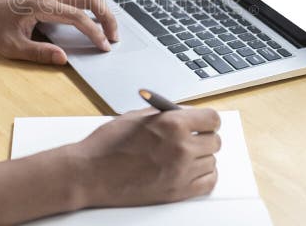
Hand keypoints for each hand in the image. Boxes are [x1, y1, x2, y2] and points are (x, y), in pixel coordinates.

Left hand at [0, 0, 118, 64]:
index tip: (104, 47)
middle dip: (107, 16)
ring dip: (102, 10)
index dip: (94, 33)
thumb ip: (38, 53)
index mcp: (43, 5)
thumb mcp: (12, 46)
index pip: (78, 17)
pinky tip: (96, 21)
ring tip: (109, 30)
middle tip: (114, 37)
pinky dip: (93, 6)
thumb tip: (63, 58)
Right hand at [69, 107, 221, 206]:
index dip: (207, 120)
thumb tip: (186, 113)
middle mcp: (181, 148)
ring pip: (212, 161)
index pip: (212, 119)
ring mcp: (181, 172)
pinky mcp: (177, 192)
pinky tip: (191, 170)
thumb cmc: (107, 145)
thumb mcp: (137, 117)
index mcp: (172, 124)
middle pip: (215, 141)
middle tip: (192, 138)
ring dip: (201, 157)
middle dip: (204, 137)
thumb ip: (167, 113)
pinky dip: (203, 176)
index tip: (204, 123)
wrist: (90, 173)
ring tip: (184, 155)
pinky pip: (208, 182)